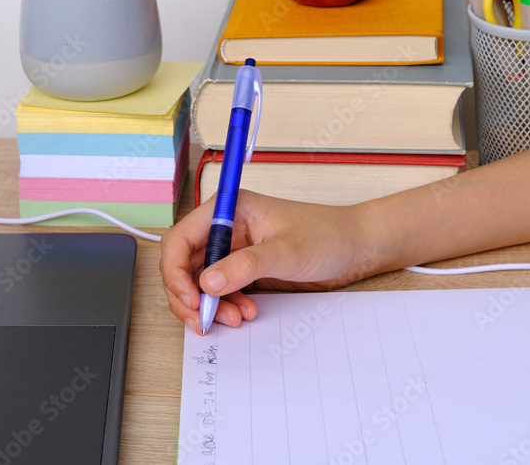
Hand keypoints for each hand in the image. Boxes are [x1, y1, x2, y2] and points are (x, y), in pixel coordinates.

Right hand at [159, 190, 387, 332]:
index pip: (180, 239)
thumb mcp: (286, 251)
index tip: (191, 299)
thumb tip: (208, 283)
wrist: (355, 248)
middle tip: (204, 319)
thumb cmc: (327, 235)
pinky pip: (220, 291)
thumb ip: (246, 266)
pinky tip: (245, 312)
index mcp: (228, 209)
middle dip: (190, 295)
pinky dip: (225, 306)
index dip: (175, 271)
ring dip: (209, 304)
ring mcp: (233, 249)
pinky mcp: (244, 269)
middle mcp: (224, 228)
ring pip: (199, 282)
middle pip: (183, 264)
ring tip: (234, 319)